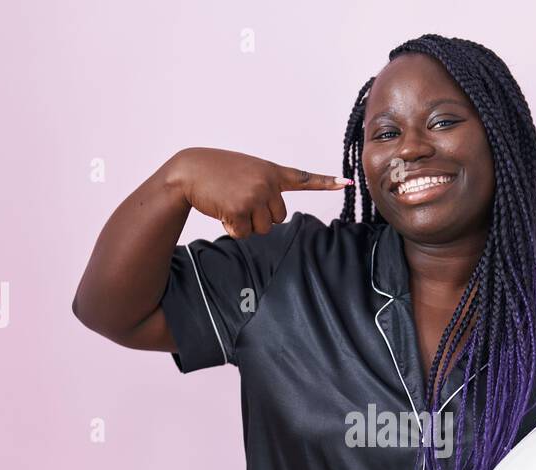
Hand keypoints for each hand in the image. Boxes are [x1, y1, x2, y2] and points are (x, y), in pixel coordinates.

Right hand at [167, 147, 349, 238]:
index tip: (346, 183)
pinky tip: (221, 209)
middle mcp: (267, 183)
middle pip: (278, 218)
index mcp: (272, 172)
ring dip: (245, 224)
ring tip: (229, 203)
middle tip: (239, 199)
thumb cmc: (216, 171)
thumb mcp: (247, 172)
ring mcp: (254, 195)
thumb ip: (265, 188)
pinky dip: (231, 228)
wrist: (189, 170)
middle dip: (259, 217)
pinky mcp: (239, 209)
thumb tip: (272, 218)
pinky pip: (244, 233)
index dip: (326, 183)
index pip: (304, 179)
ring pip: (263, 229)